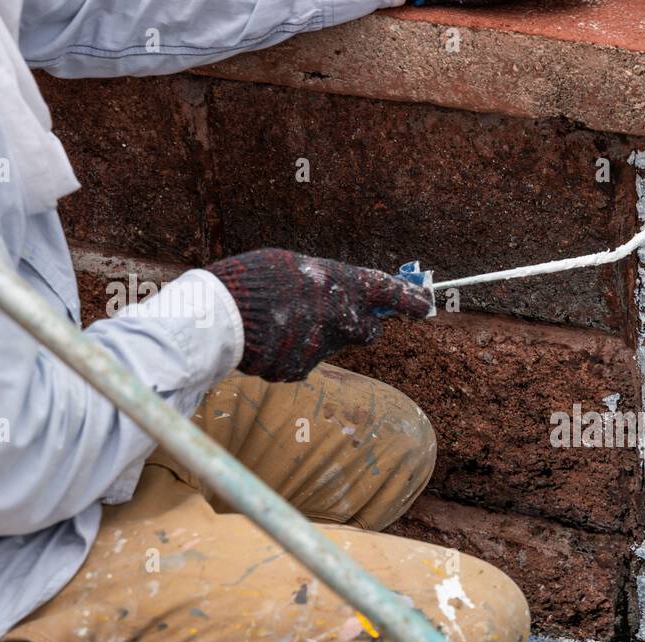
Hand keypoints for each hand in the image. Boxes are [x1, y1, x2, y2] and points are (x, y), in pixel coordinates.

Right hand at [207, 248, 432, 382]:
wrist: (218, 316)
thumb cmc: (253, 279)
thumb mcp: (297, 267)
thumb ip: (328, 283)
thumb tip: (345, 293)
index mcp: (342, 286)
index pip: (389, 293)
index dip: (410, 299)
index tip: (426, 304)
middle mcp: (341, 320)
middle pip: (368, 333)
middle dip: (359, 328)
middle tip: (337, 317)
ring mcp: (323, 349)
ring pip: (332, 346)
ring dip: (316, 336)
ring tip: (280, 320)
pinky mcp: (302, 371)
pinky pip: (304, 360)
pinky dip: (292, 351)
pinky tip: (269, 338)